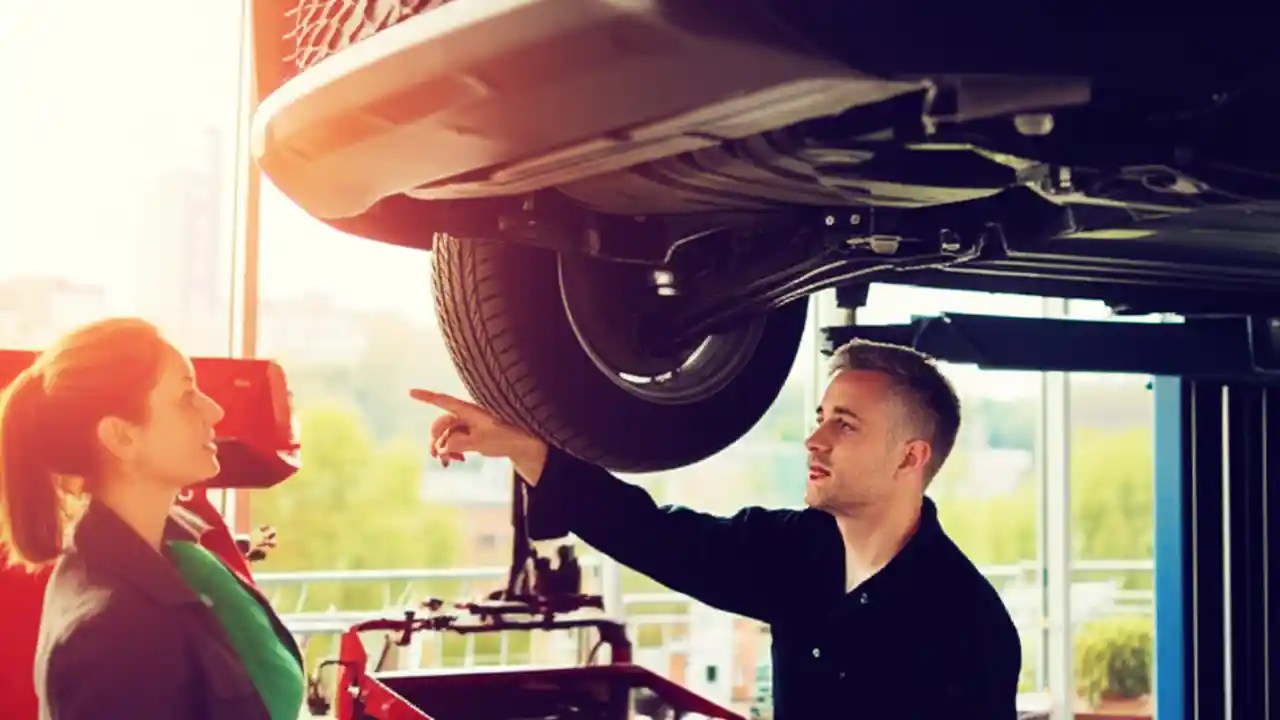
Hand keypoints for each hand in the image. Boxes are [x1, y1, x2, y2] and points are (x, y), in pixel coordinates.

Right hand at [409, 389, 549, 484]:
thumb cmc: (505, 437)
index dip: (426, 397)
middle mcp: (466, 415)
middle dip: (435, 440)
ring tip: (448, 463)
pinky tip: (458, 460)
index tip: (410, 392)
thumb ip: (460, 443)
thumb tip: (442, 447)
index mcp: (469, 410)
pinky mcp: (471, 434)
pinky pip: (454, 441)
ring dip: (444, 449)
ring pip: (446, 435)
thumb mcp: (482, 442)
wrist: (521, 444)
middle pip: (441, 424)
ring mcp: (468, 425)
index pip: (444, 401)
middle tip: (436, 457)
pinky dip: (453, 451)